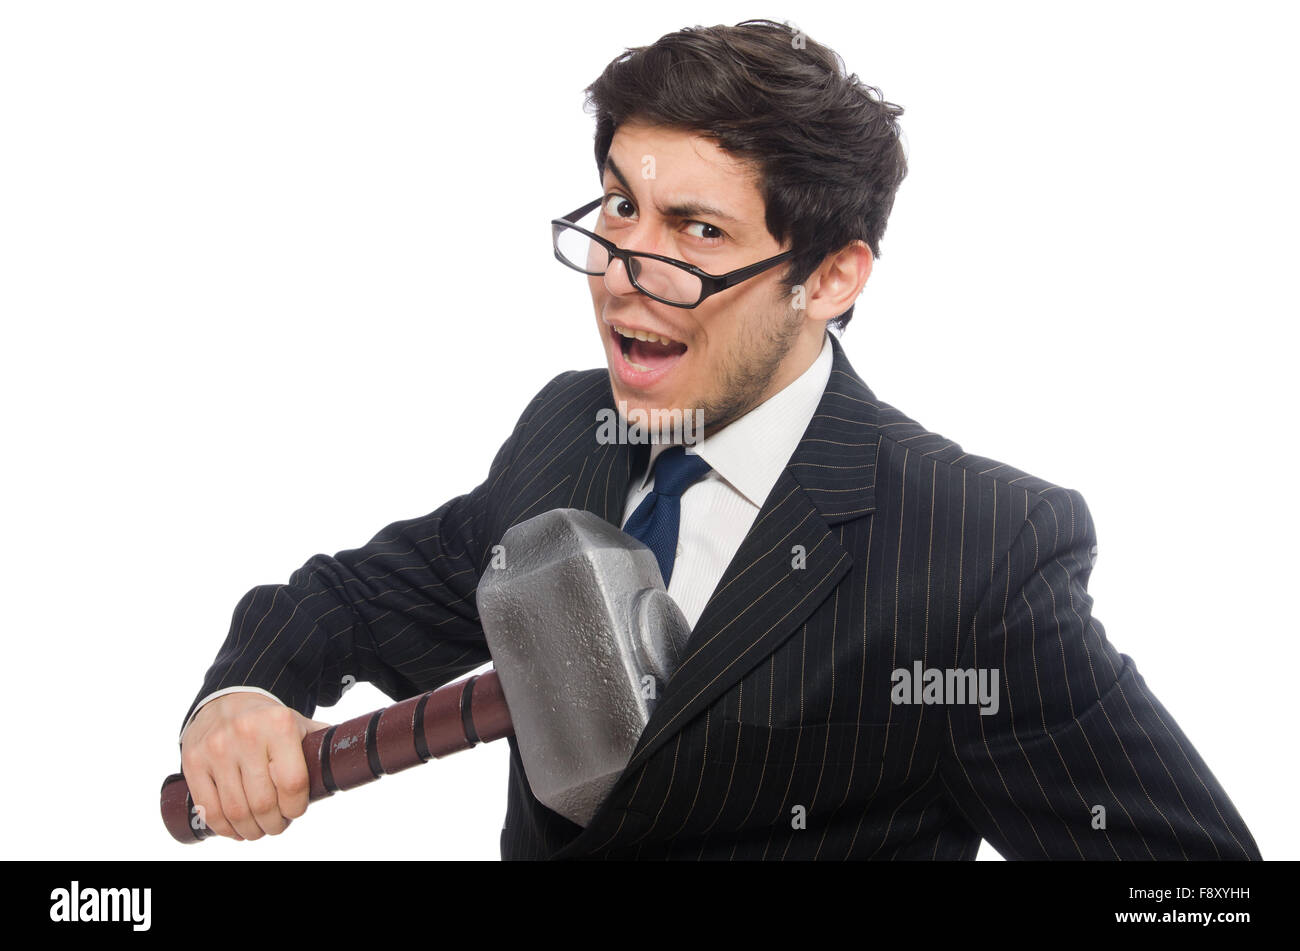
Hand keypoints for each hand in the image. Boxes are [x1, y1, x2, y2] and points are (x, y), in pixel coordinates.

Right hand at [179, 693, 330, 840]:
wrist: (228, 698)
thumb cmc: (269, 720)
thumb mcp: (298, 723)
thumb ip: (320, 742)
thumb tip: (350, 761)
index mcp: (279, 725)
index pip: (292, 783)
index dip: (296, 807)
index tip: (295, 811)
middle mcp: (246, 734)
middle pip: (263, 802)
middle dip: (274, 824)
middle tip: (277, 825)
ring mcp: (216, 749)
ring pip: (235, 811)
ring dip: (250, 830)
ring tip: (258, 829)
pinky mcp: (193, 762)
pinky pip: (209, 809)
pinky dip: (224, 828)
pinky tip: (235, 829)